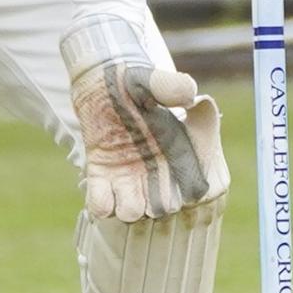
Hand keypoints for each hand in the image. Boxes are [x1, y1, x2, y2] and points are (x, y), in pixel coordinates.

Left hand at [63, 12, 229, 221]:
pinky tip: (102, 186)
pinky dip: (102, 205)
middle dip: (154, 204)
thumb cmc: (133, 80)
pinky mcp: (101, 176)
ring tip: (123, 186)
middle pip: (162, 209)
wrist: (101, 80)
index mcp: (176, 153)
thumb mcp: (153, 80)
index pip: (192, 190)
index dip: (185, 192)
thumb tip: (189, 96)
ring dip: (128, 207)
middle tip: (145, 183)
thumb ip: (172, 86)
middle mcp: (155, 171)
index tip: (174, 182)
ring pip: (133, 213)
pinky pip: (102, 206)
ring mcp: (127, 176)